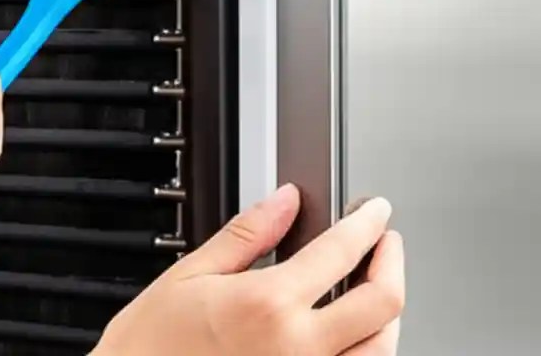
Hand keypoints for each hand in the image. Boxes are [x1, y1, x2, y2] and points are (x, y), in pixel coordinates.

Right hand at [92, 184, 405, 355]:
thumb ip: (246, 236)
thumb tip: (285, 201)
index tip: (374, 211)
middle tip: (387, 242)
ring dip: (389, 313)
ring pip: (382, 349)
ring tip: (378, 289)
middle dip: (393, 261)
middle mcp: (298, 349)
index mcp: (267, 305)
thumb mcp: (188, 278)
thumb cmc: (147, 353)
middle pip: (383, 301)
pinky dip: (369, 353)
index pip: (343, 250)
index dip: (368, 222)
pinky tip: (358, 339)